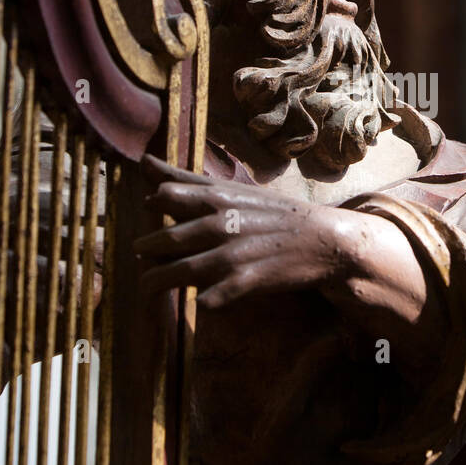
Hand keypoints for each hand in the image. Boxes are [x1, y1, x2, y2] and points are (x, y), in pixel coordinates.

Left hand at [134, 155, 350, 308]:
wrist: (324, 240)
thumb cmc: (273, 213)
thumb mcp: (232, 189)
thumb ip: (186, 179)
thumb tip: (143, 163)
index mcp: (216, 198)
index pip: (164, 196)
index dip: (152, 209)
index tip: (150, 218)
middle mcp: (220, 224)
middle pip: (161, 240)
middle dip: (144, 251)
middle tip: (141, 256)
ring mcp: (231, 255)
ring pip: (175, 274)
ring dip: (156, 282)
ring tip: (150, 285)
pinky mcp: (244, 283)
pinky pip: (206, 301)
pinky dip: (198, 302)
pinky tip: (198, 299)